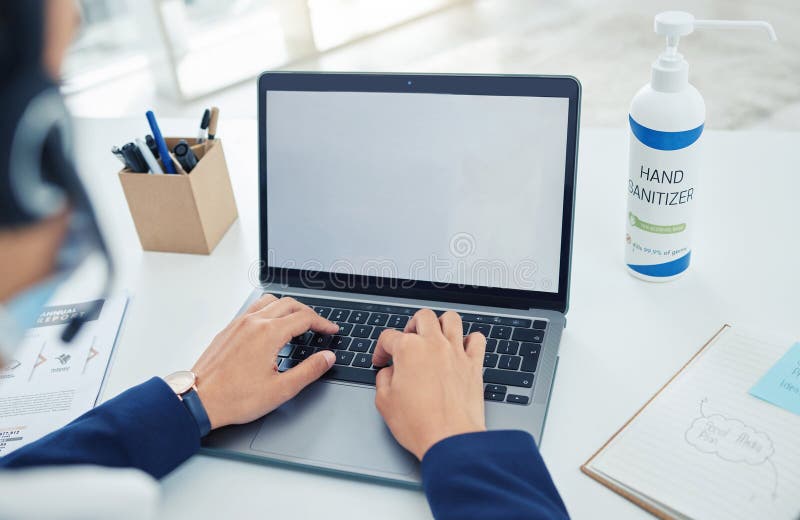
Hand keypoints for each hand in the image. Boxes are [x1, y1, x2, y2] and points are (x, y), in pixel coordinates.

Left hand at [190, 294, 338, 428]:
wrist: (199, 401)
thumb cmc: (234, 398)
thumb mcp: (281, 390)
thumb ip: (309, 370)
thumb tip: (327, 358)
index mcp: (269, 333)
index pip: (304, 318)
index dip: (323, 323)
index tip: (331, 330)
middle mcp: (254, 322)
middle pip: (289, 304)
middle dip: (309, 313)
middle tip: (319, 326)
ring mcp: (239, 323)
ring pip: (270, 301)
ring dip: (288, 307)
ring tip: (297, 322)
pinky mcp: (229, 329)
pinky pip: (254, 308)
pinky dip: (270, 310)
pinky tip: (271, 326)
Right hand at [373, 309, 486, 459]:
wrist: (450, 440)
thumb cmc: (418, 424)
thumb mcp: (384, 402)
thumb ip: (383, 379)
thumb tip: (390, 372)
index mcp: (408, 350)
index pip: (389, 337)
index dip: (381, 349)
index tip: (382, 361)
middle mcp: (434, 345)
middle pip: (423, 317)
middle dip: (412, 326)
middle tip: (408, 341)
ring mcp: (456, 353)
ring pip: (451, 319)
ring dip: (441, 324)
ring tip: (435, 337)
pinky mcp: (474, 365)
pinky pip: (477, 339)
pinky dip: (469, 340)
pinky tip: (461, 349)